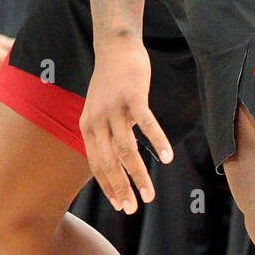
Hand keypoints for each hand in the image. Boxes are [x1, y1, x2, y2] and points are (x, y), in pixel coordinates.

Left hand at [80, 42, 172, 213]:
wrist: (114, 46)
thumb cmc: (110, 80)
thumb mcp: (99, 108)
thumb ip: (106, 132)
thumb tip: (120, 159)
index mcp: (87, 126)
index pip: (96, 164)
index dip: (108, 187)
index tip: (121, 205)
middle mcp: (97, 119)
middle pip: (110, 162)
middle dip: (123, 188)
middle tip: (135, 208)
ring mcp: (114, 108)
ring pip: (126, 149)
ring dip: (139, 174)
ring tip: (151, 194)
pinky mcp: (132, 96)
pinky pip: (145, 124)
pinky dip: (156, 142)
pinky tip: (167, 158)